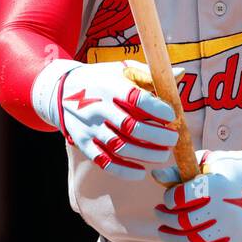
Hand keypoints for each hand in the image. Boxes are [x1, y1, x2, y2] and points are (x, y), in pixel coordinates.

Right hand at [36, 60, 180, 180]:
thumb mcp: (121, 69)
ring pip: (120, 147)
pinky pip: (104, 161)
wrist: (61, 91)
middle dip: (157, 136)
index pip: (136, 99)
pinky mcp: (84, 143)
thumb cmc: (101, 79)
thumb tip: (180, 74)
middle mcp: (98, 107)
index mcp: (110, 86)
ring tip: (163, 154)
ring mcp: (90, 127)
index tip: (172, 115)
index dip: (157, 109)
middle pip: (131, 127)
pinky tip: (141, 172)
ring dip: (146, 154)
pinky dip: (124, 170)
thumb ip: (149, 74)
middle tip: (173, 138)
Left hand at [152, 145, 241, 241]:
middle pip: (184, 221)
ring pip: (193, 240)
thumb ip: (180, 171)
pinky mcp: (238, 241)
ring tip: (164, 231)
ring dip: (173, 238)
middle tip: (159, 213)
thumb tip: (155, 176)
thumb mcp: (208, 162)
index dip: (168, 198)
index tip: (168, 197)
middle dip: (166, 218)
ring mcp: (232, 227)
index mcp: (216, 184)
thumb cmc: (230, 170)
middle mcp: (225, 207)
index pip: (180, 198)